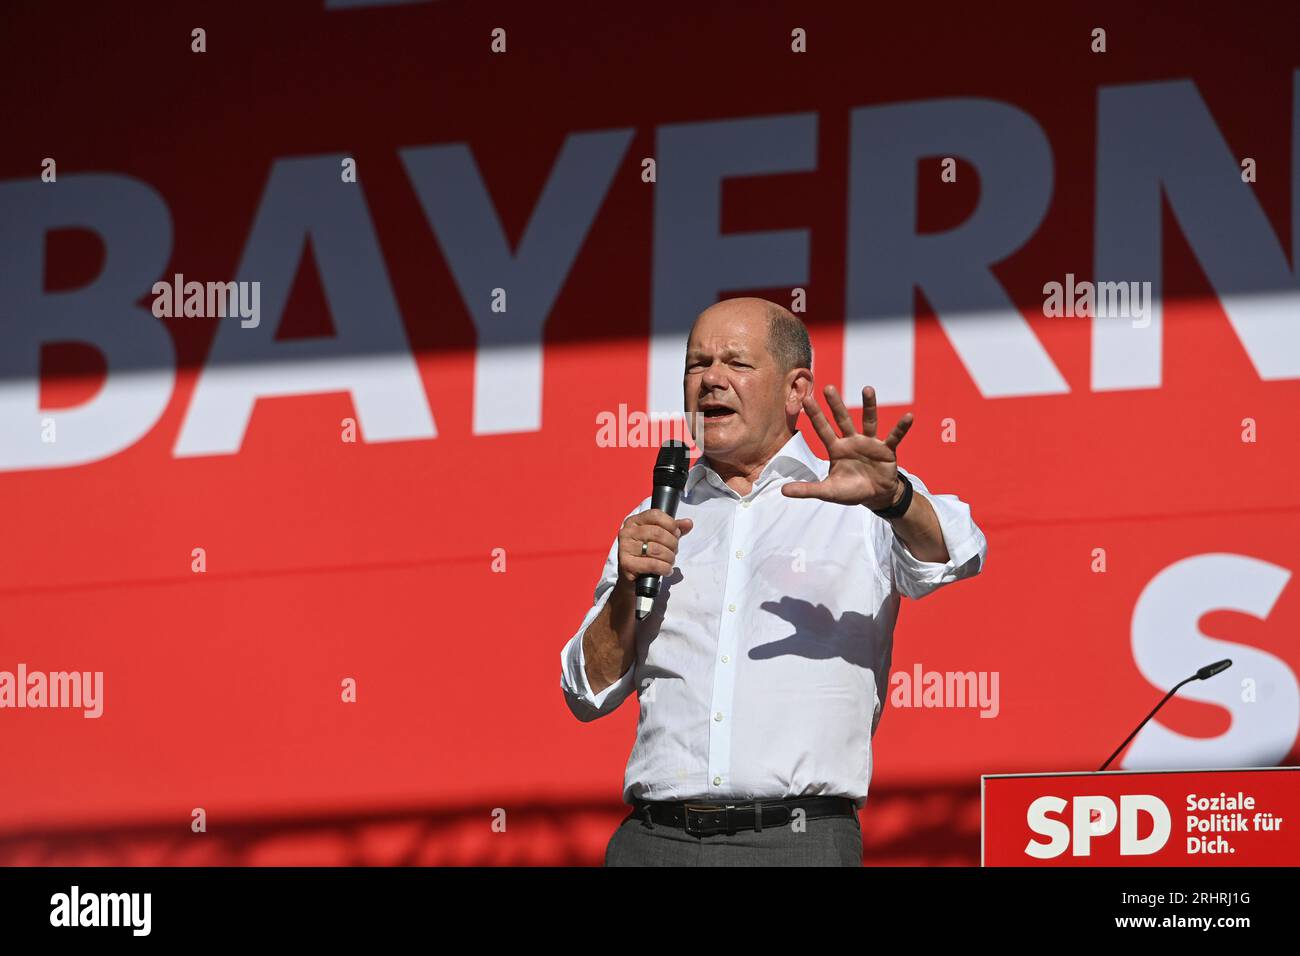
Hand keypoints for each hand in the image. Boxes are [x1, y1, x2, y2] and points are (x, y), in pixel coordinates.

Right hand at [616, 509, 692, 584]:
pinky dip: (664, 568)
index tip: (676, 534)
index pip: (656, 515)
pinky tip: (666, 570)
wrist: (632, 576)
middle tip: (674, 551)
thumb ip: (674, 529)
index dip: (671, 524)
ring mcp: (625, 548)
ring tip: (670, 562)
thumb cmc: (646, 554)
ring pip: (657, 550)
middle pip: (658, 533)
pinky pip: (653, 564)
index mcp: (634, 521)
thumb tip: (688, 523)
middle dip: (672, 544)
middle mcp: (627, 532)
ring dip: (669, 558)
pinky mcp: (626, 564)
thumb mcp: (660, 538)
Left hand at [782, 384, 913, 508]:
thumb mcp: (828, 491)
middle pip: (842, 419)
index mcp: (836, 449)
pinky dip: (901, 428)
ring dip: (869, 406)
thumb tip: (783, 491)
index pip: (822, 429)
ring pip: (868, 421)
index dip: (815, 415)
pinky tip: (909, 417)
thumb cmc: (850, 491)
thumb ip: (807, 490)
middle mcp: (852, 441)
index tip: (806, 398)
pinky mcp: (886, 450)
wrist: (875, 496)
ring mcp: (870, 443)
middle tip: (828, 387)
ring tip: (867, 389)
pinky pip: (895, 436)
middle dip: (835, 405)